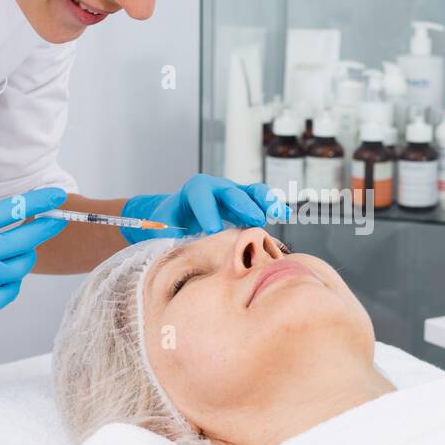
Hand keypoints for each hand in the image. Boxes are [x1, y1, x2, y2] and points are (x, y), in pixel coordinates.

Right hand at [0, 187, 68, 325]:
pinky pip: (5, 294)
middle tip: (56, 220)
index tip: (58, 195)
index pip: (17, 209)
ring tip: (23, 248)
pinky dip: (11, 283)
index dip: (42, 201)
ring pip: (19, 267)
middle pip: (28, 238)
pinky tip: (6, 275)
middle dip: (46, 227)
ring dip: (25, 255)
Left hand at [120, 174, 290, 242]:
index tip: (213, 230)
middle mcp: (216, 188)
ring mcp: (234, 193)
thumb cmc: (168, 223)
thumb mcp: (160, 229)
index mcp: (193, 190)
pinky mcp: (247, 202)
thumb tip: (170, 256)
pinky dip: (273, 206)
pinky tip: (284, 216)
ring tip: (277, 213)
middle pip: (231, 192)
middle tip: (253, 220)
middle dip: (242, 205)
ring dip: (265, 201)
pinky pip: (262, 201)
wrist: (176, 214)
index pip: (201, 196)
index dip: (208, 211)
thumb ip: (165, 240)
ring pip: (252, 191)